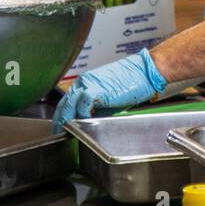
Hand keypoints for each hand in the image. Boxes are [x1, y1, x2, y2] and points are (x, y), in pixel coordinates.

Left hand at [51, 48, 167, 131]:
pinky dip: (81, 114)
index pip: (66, 101)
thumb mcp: (109, 99)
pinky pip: (82, 104)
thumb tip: (86, 122)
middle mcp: (84, 81)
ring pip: (69, 103)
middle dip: (60, 120)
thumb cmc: (131, 84)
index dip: (61, 115)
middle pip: (64, 103)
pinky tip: (83, 122)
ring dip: (67, 119)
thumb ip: (95, 109)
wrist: (145, 72)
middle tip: (58, 133)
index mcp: (85, 82)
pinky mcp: (97, 88)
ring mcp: (89, 84)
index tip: (60, 127)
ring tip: (67, 132)